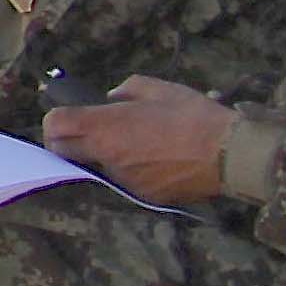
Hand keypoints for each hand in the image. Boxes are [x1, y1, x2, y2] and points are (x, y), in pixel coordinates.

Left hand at [43, 77, 236, 204]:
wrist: (229, 154)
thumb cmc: (194, 116)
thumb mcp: (159, 89)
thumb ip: (127, 90)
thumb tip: (111, 98)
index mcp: (106, 127)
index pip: (56, 126)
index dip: (56, 120)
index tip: (67, 116)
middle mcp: (107, 156)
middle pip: (63, 152)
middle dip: (67, 141)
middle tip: (88, 132)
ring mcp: (124, 180)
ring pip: (99, 167)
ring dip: (106, 156)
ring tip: (137, 144)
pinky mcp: (144, 196)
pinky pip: (127, 181)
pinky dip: (133, 171)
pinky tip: (157, 160)